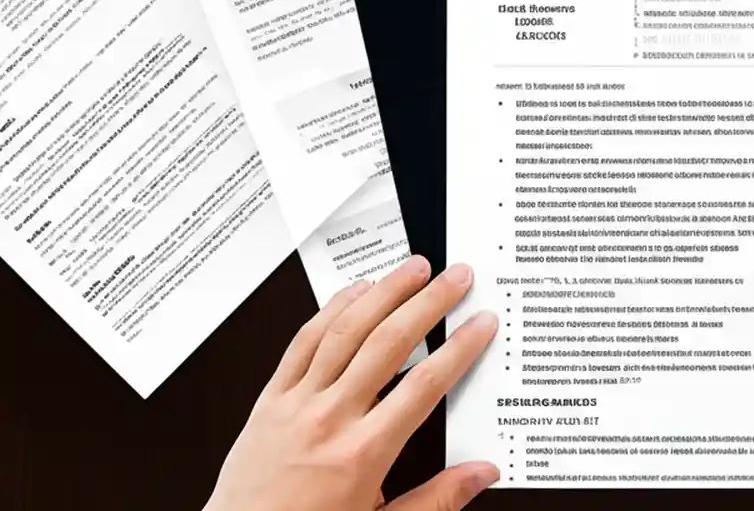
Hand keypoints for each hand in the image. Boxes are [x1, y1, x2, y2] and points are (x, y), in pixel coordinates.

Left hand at [204, 257, 498, 510]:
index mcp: (362, 454)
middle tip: (455, 277)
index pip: (424, 386)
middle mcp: (329, 420)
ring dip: (383, 293)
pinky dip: (331, 311)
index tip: (481, 324)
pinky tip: (354, 293)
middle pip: (388, 344)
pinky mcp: (269, 400)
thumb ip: (436, 500)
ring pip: (345, 332)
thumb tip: (481, 473)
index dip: (459, 349)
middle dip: (428, 304)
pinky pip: (302, 343)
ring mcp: (296, 404)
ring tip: (412, 269)